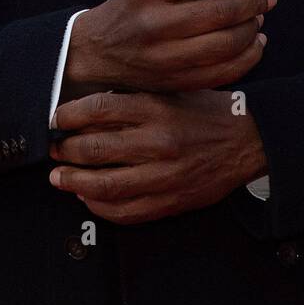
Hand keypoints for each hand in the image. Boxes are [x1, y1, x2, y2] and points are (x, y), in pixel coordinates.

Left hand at [48, 89, 266, 223]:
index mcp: (158, 109)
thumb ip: (135, 100)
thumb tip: (88, 109)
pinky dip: (99, 206)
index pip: (98, 109)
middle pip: (93, 149)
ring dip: (73, 182)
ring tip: (60, 177)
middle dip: (64, 151)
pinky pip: (124, 211)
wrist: (250, 142)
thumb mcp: (173, 93)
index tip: (56, 119)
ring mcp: (164, 175)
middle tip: (54, 150)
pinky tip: (88, 198)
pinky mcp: (170, 201)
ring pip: (103, 185)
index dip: (69, 115)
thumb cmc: (209, 114)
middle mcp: (158, 142)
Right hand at [61, 0, 275, 98]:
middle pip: (220, 12)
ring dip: (252, 29)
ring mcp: (164, 58)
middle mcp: (155, 24)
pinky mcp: (175, 82)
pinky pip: (224, 72)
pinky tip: (255, 43)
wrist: (97, 52)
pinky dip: (248, 57)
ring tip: (258, 18)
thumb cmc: (134, 7)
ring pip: (226, 44)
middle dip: (253, 2)